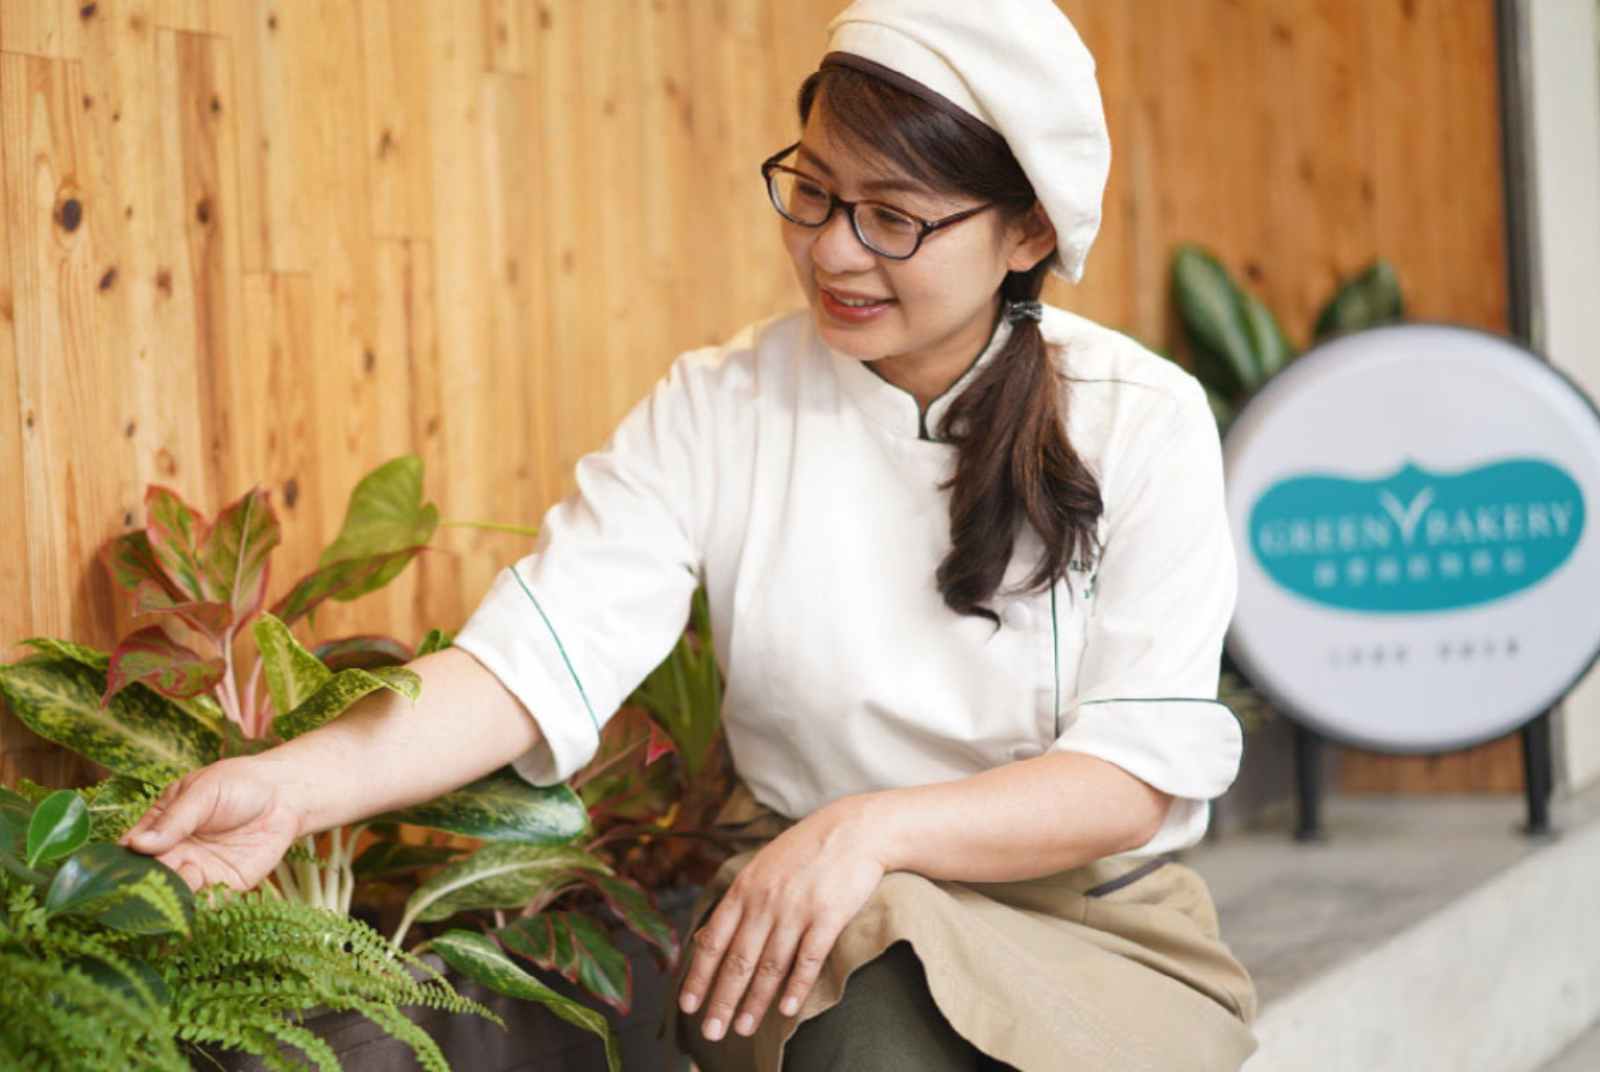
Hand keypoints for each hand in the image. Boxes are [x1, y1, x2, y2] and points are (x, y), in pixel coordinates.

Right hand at [118, 757, 301, 891]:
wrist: (285, 794)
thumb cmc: (239, 784)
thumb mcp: (203, 792)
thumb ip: (175, 819)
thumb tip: (136, 845)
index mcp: (159, 827)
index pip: (132, 850)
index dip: (123, 863)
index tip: (116, 873)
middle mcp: (174, 854)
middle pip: (151, 877)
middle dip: (147, 885)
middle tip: (146, 886)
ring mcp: (199, 872)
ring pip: (177, 894)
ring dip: (174, 897)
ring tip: (179, 886)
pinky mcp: (226, 885)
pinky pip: (208, 902)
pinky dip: (202, 907)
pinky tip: (202, 901)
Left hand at [677, 796, 887, 1041]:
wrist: (854, 830)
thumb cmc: (806, 850)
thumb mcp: (761, 866)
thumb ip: (738, 901)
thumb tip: (709, 936)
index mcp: (744, 889)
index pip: (713, 941)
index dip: (699, 976)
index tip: (688, 1005)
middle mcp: (765, 901)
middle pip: (738, 961)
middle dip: (721, 1000)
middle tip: (711, 1032)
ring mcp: (796, 909)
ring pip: (769, 966)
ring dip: (754, 1002)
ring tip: (743, 1029)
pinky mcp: (827, 916)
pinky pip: (808, 959)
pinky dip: (796, 987)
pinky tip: (786, 1010)